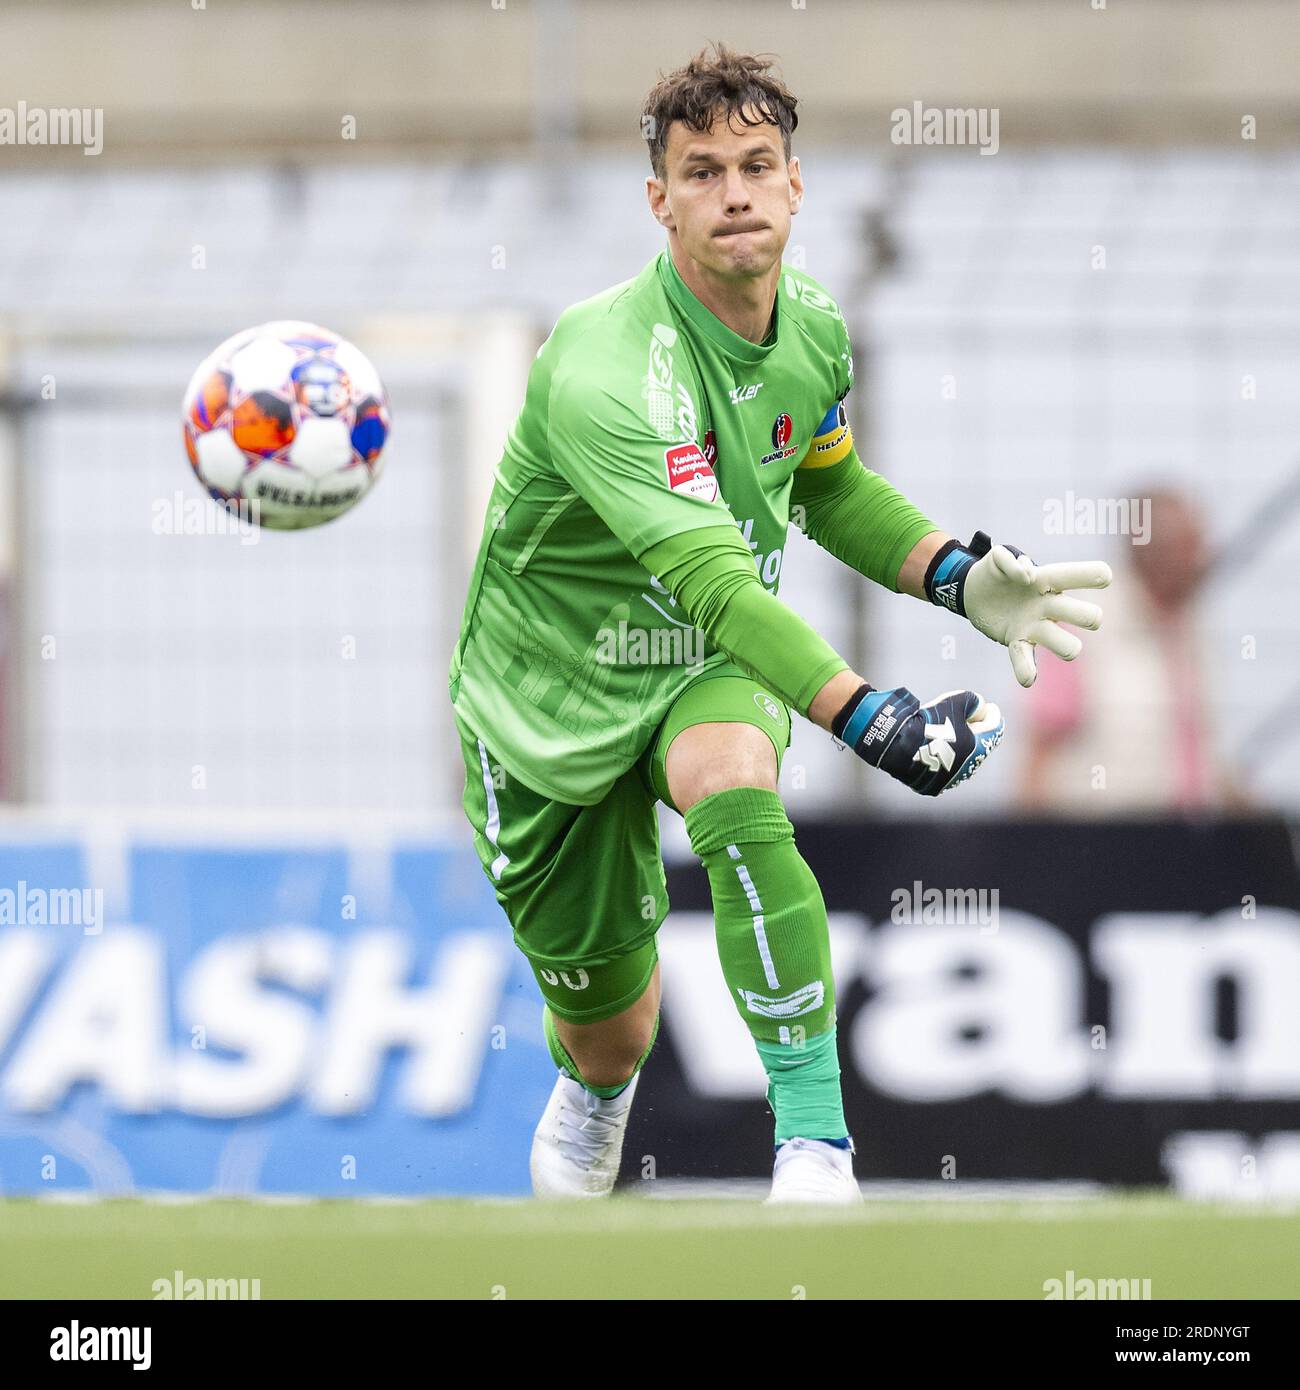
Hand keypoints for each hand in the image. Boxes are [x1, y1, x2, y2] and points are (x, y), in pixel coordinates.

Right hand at [832, 684, 1004, 795]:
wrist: (896, 744)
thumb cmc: (926, 721)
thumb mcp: (951, 702)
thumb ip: (972, 700)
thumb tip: (979, 704)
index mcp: (977, 749)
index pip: (995, 730)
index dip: (993, 715)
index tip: (989, 707)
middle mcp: (967, 768)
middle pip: (980, 745)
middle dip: (977, 730)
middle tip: (969, 717)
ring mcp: (951, 779)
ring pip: (963, 760)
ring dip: (962, 747)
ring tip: (950, 733)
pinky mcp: (935, 787)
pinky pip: (946, 771)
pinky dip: (946, 759)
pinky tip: (937, 748)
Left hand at [964, 545, 1110, 687]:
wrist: (975, 592)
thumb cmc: (996, 572)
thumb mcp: (996, 558)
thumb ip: (1007, 559)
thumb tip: (1028, 576)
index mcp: (1050, 580)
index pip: (1082, 576)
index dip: (1098, 576)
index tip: (1103, 578)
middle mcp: (1051, 606)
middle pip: (1088, 617)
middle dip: (1088, 617)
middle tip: (1062, 609)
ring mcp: (1036, 627)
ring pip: (1067, 645)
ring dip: (1064, 647)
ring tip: (1039, 637)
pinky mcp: (1017, 642)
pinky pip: (1026, 661)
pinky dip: (1027, 671)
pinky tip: (1027, 678)